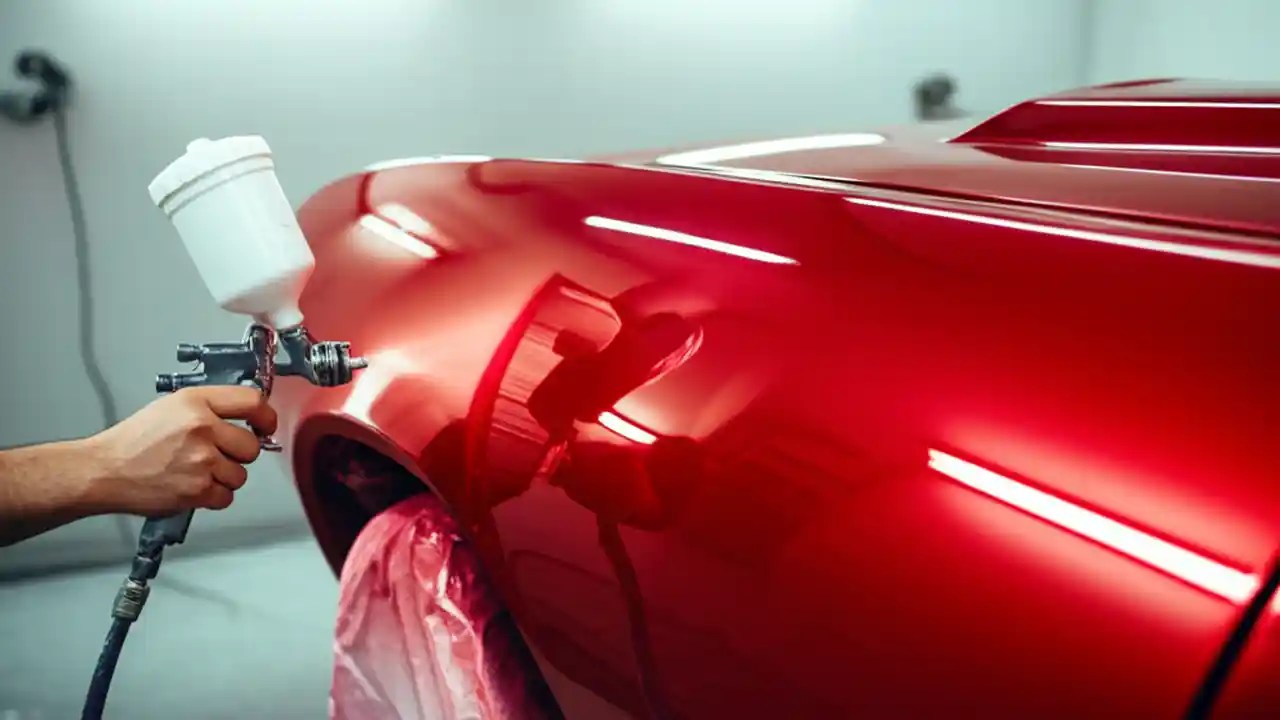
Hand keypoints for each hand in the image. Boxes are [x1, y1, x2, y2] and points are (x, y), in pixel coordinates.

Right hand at [81, 386, 277, 515]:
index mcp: (196, 402)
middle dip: (238, 454)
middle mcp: (202, 428)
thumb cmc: (133, 441)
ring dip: (224, 477)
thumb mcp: (172, 407)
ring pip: (240, 474)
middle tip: (216, 455)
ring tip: (197, 472)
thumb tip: (247, 413)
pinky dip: (213, 496)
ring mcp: (202, 460)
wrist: (103, 470)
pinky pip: (226, 496)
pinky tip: (193, 486)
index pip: (253, 402)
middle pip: (252, 446)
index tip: (265, 425)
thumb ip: (210, 408)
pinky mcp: (197, 489)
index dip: (266, 417)